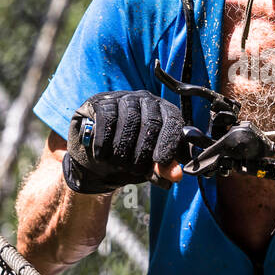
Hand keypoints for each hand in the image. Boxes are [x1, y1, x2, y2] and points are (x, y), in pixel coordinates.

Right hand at [64, 90, 184, 194]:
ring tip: (120, 165)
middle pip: (152, 122)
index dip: (169, 141)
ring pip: (129, 121)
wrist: (99, 153)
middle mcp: (146, 100)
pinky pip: (107, 119)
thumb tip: (176, 176)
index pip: (173, 120)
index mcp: (164, 111)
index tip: (162, 161)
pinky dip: (105, 142)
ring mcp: (123, 98)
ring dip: (124, 149)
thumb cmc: (131, 155)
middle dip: (144, 151)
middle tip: (136, 170)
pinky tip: (102, 156)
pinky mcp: (101, 102)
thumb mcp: (149, 165)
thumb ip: (163, 170)